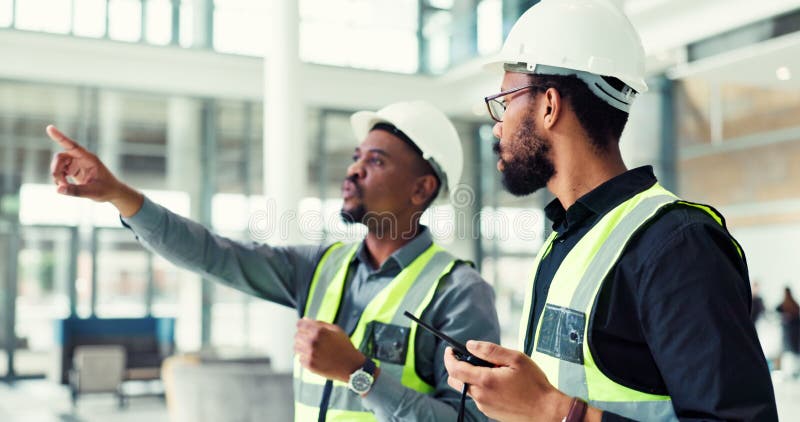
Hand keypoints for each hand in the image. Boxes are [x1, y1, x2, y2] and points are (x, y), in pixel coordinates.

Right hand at [46, 125, 142, 216]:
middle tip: (61, 184)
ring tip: (65, 187)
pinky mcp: (73, 169)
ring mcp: (77, 163)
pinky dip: (59, 178)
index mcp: (89, 159)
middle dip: (56, 170)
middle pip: (60, 157)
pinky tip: (64, 186)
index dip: (60, 137)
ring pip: (58, 163)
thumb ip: (76, 191)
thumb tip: (58, 189)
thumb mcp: (93, 192)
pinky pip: (60, 170)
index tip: (49, 128)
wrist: (113, 192)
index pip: (72, 146)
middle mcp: (82, 158)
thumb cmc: (107, 189)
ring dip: (57, 175)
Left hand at [294, 318, 367, 382]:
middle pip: (297, 335)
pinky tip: (316, 357)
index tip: (304, 328)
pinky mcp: (309, 365)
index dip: (302, 325)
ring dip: (302, 347)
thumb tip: (305, 319)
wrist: (351, 366)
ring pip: (296, 347)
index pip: (300, 324)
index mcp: (319, 331)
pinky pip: (300, 359)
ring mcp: (310, 354)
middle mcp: (313, 341)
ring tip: (314, 350)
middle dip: (303, 336)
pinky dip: (305, 358)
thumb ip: (319, 323)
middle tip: (312, 340)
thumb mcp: (336, 330)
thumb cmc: (344, 346)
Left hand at [444, 340, 574, 421]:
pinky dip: (481, 387)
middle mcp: (481, 396)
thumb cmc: (534, 385)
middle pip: (455, 380)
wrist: (546, 411)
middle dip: (458, 368)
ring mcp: (484, 406)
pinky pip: (478, 397)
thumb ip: (490, 350)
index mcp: (485, 381)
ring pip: (467, 389)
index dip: (449, 357)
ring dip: (472, 378)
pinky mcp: (490, 413)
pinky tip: (499, 384)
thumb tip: (470, 345)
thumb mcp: (515, 359)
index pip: (454, 369)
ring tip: (494, 371)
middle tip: (472, 359)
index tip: (449, 350)